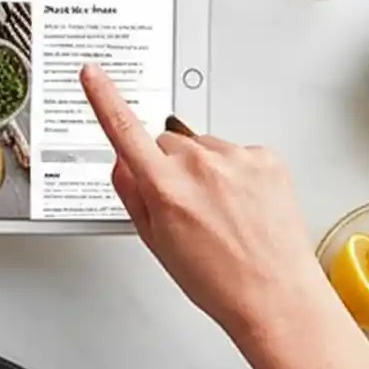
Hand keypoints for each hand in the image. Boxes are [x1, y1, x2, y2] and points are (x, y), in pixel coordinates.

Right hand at [80, 63, 323, 338]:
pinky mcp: (266, 157)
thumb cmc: (219, 280)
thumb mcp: (157, 242)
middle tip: (186, 207)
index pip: (124, 130)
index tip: (92, 73)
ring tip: (222, 213)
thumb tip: (122, 163)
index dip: (103, 97)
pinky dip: (237, 173)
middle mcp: (200, 164)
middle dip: (168, 165)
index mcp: (166, 186)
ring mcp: (236, 158)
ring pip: (203, 148)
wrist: (276, 295)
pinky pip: (237, 153)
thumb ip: (132, 194)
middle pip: (166, 142)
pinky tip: (243, 205)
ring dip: (205, 171)